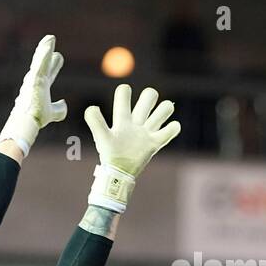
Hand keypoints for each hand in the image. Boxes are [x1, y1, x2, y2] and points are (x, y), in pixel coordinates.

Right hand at [0, 35, 66, 156]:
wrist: (28, 122)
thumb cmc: (36, 118)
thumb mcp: (52, 113)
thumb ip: (59, 109)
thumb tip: (64, 103)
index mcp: (41, 87)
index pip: (49, 72)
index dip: (54, 64)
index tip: (58, 56)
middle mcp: (36, 80)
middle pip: (43, 62)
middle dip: (46, 50)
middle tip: (50, 39)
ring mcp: (34, 78)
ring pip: (41, 60)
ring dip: (45, 48)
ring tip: (50, 38)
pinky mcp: (35, 78)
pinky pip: (41, 62)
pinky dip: (45, 52)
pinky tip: (49, 42)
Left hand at [84, 84, 179, 212]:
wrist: (118, 174)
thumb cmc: (109, 155)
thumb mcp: (101, 137)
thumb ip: (95, 122)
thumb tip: (92, 107)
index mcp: (122, 119)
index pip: (124, 94)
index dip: (125, 91)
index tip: (124, 96)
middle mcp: (136, 122)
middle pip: (149, 96)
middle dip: (150, 96)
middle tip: (146, 108)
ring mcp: (147, 132)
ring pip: (163, 110)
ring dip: (165, 109)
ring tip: (156, 121)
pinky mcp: (155, 143)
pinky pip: (171, 131)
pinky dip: (173, 128)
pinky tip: (170, 129)